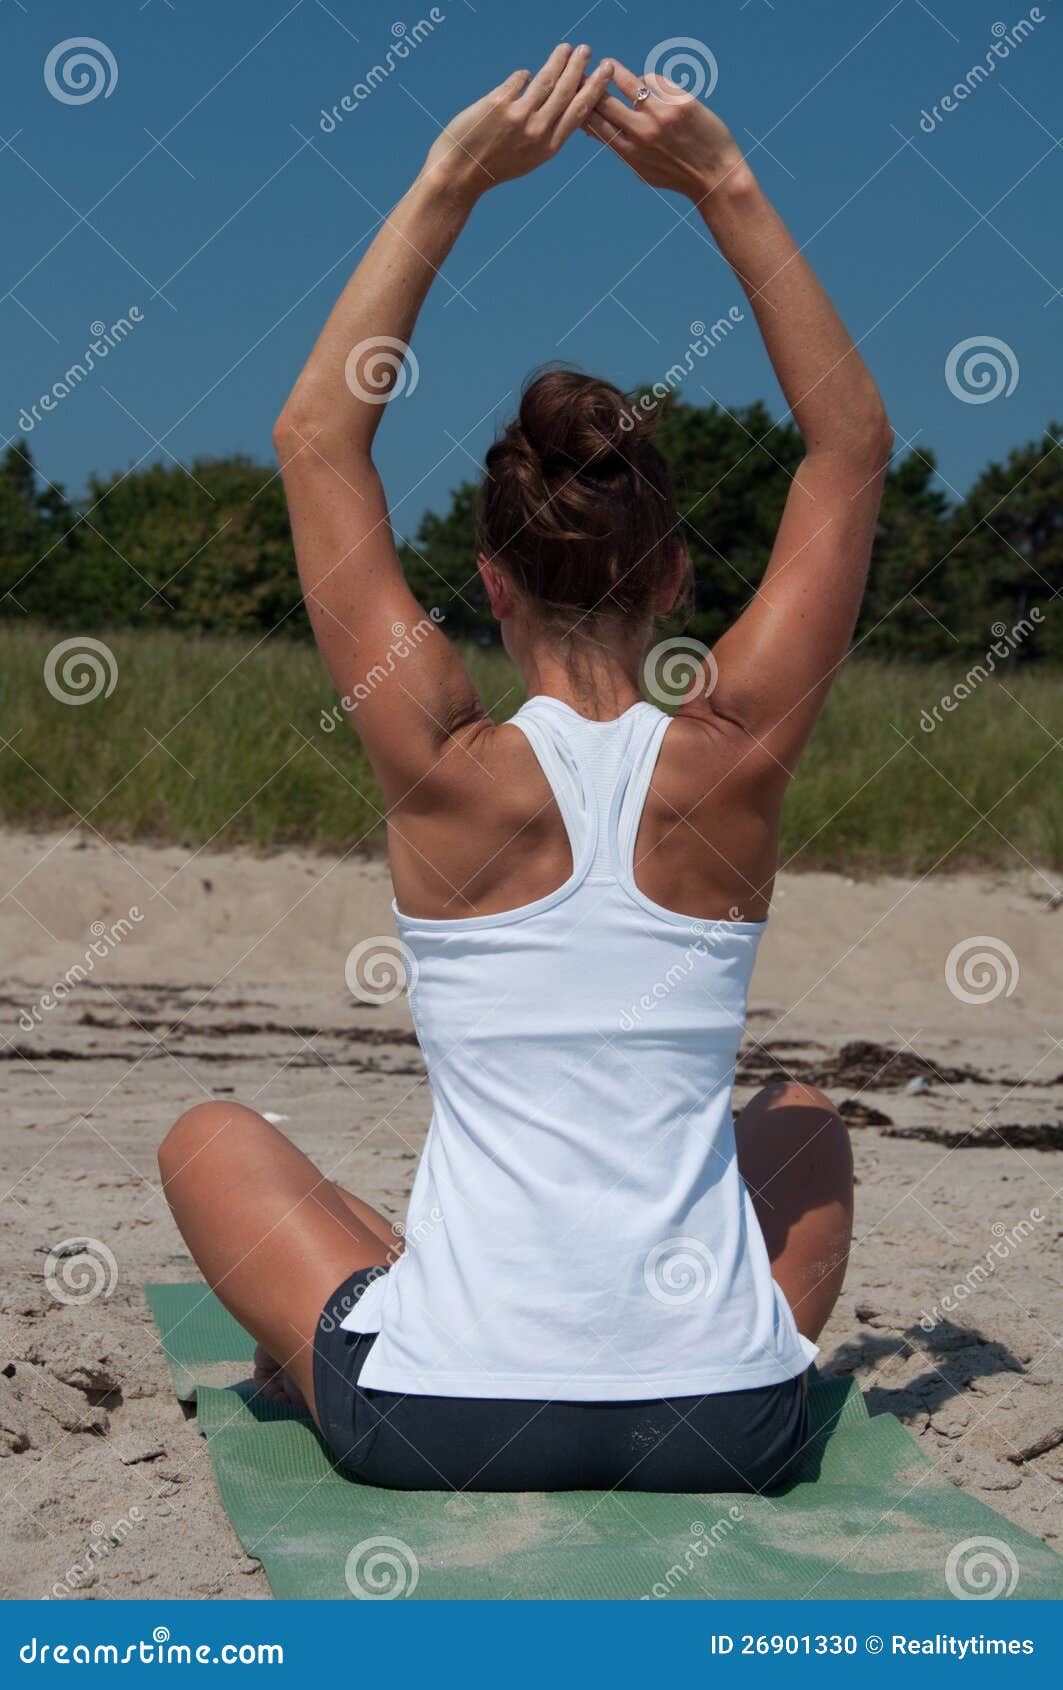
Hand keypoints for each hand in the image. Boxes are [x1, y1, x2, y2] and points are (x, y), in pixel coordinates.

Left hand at [422, 44, 613, 199]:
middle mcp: (538, 131)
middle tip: (586, 49)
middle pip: (566, 90)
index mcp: (548, 147)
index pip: (579, 110)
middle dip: (579, 67)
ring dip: (558, 60)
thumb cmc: (493, 167)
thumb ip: (544, 134)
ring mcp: (518, 116)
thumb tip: (559, 102)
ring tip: (565, 48)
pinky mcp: (498, 104)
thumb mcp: (527, 158)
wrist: (459, 174)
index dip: (594, 87)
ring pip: (545, 79)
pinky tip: (523, 75)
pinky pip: (517, 80)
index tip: (605, 71)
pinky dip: (521, 76)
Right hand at [583, 61, 749, 200]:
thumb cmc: (676, 174)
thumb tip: (592, 129)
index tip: (572, 95)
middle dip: (589, 85)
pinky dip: (647, 80)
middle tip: (582, 73)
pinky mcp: (680, 101)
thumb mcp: (642, 169)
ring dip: (613, 71)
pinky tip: (647, 83)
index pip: (594, 123)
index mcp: (629, 152)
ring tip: (608, 65)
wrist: (715, 176)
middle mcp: (642, 132)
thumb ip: (619, 148)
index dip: (580, 106)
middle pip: (604, 101)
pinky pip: (654, 79)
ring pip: (627, 81)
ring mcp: (661, 115)